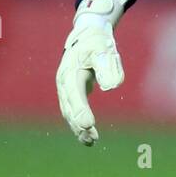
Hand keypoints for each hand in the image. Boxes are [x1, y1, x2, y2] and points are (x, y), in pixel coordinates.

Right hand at [56, 0, 135, 144]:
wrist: (87, 35)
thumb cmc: (98, 42)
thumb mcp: (104, 50)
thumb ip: (108, 67)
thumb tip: (111, 87)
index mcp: (70, 72)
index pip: (75, 94)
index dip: (81, 110)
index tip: (88, 124)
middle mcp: (64, 82)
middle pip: (69, 107)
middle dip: (79, 123)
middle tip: (91, 138)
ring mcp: (65, 89)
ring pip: (69, 112)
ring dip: (79, 128)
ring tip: (91, 142)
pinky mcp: (71, 93)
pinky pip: (73, 111)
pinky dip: (79, 124)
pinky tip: (89, 136)